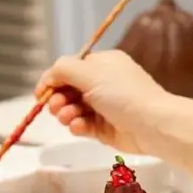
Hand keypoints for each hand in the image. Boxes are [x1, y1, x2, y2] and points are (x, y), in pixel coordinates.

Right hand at [35, 50, 173, 154]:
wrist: (152, 124)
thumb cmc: (123, 93)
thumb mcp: (90, 72)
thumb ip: (63, 69)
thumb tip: (49, 76)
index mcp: (102, 64)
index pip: (70, 68)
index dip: (53, 80)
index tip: (40, 93)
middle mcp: (102, 83)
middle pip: (68, 90)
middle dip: (57, 98)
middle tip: (55, 106)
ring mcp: (103, 107)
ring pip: (72, 109)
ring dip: (65, 113)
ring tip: (67, 117)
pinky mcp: (104, 128)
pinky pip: (82, 125)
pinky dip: (77, 126)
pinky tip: (78, 127)